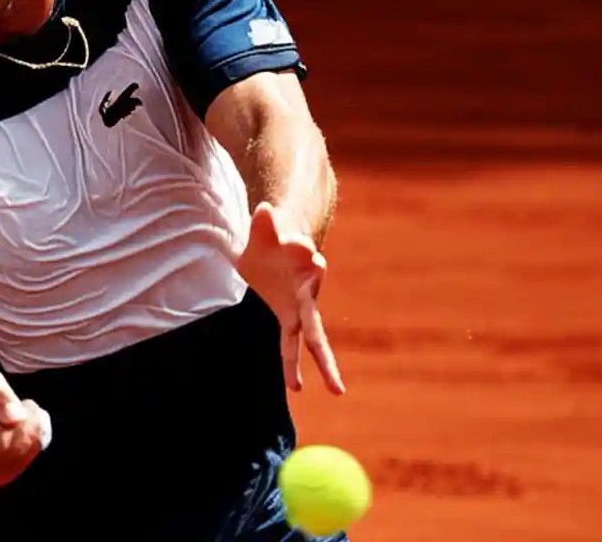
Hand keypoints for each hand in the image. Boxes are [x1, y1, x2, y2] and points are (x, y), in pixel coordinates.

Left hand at [236, 201, 344, 394]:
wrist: (277, 243)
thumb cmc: (271, 236)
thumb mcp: (264, 226)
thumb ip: (264, 222)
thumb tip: (263, 211)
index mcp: (306, 265)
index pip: (313, 265)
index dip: (311, 261)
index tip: (313, 257)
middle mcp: (309, 293)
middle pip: (319, 330)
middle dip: (327, 360)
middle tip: (337, 388)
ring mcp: (300, 308)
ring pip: (311, 342)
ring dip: (320, 366)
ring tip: (317, 389)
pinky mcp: (288, 316)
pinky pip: (290, 345)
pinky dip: (291, 365)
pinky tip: (295, 387)